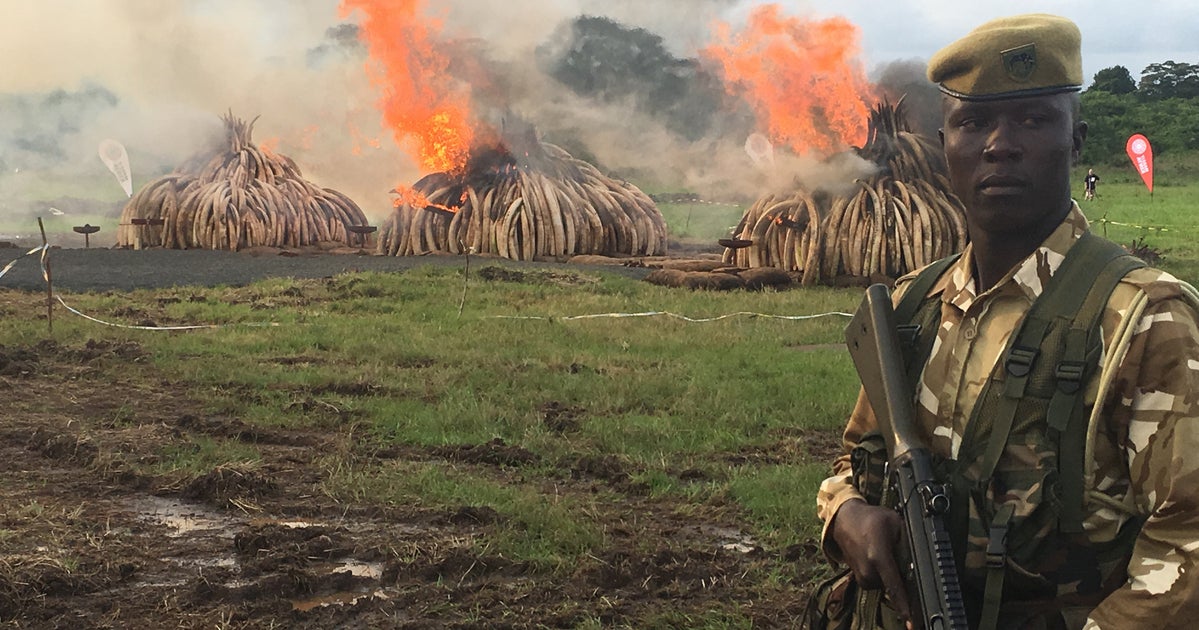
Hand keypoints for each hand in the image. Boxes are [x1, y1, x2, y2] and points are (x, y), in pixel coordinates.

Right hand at [830, 499, 912, 622]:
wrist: (844, 518)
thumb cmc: (871, 519)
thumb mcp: (896, 523)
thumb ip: (908, 543)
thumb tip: (919, 562)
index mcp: (878, 557)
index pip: (895, 586)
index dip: (904, 605)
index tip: (910, 622)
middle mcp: (868, 570)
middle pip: (894, 585)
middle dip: (900, 574)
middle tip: (896, 552)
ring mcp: (861, 575)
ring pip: (886, 584)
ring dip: (889, 572)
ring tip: (883, 550)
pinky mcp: (858, 577)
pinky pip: (877, 581)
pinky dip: (880, 572)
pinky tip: (876, 556)